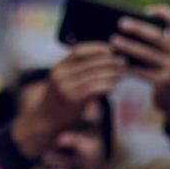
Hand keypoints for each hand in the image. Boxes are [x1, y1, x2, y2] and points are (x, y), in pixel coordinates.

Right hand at [12, 43, 125, 158]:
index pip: (79, 50)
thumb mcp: (63, 79)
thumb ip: (77, 69)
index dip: (97, 48)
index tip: (112, 49)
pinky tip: (114, 86)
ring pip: (95, 75)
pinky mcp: (73, 100)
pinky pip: (95, 88)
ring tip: (123, 73)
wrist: (45, 120)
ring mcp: (66, 87)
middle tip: (123, 62)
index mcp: (59, 67)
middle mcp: (61, 75)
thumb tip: (104, 57)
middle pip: (90, 62)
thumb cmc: (61, 98)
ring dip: (112, 73)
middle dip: (110, 61)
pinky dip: (107, 85)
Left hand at [114, 3, 169, 125]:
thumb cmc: (165, 72)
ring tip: (113, 41)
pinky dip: (128, 66)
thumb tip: (126, 29)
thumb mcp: (168, 56)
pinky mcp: (164, 81)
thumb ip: (156, 44)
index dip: (163, 13)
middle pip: (157, 36)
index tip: (146, 11)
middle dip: (137, 28)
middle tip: (120, 23)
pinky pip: (142, 71)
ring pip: (147, 53)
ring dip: (128, 46)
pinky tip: (116, 63)